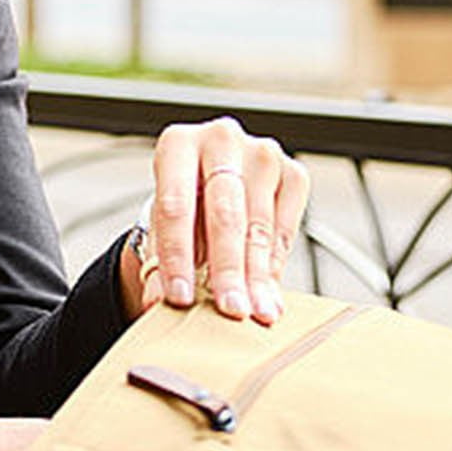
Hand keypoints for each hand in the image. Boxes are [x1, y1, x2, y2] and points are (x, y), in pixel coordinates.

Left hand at [119, 116, 309, 325]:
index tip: (179, 298)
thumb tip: (158, 302)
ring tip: (254, 311)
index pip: (175, 206)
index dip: (176, 256)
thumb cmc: (184, 201)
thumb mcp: (163, 225)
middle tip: (229, 309)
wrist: (212, 176)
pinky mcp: (293, 172)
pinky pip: (285, 226)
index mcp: (177, 143)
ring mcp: (262, 152)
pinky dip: (275, 263)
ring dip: (257, 274)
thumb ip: (159, 261)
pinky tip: (268, 292)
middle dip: (227, 267)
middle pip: (224, 213)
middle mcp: (220, 139)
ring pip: (258, 224)